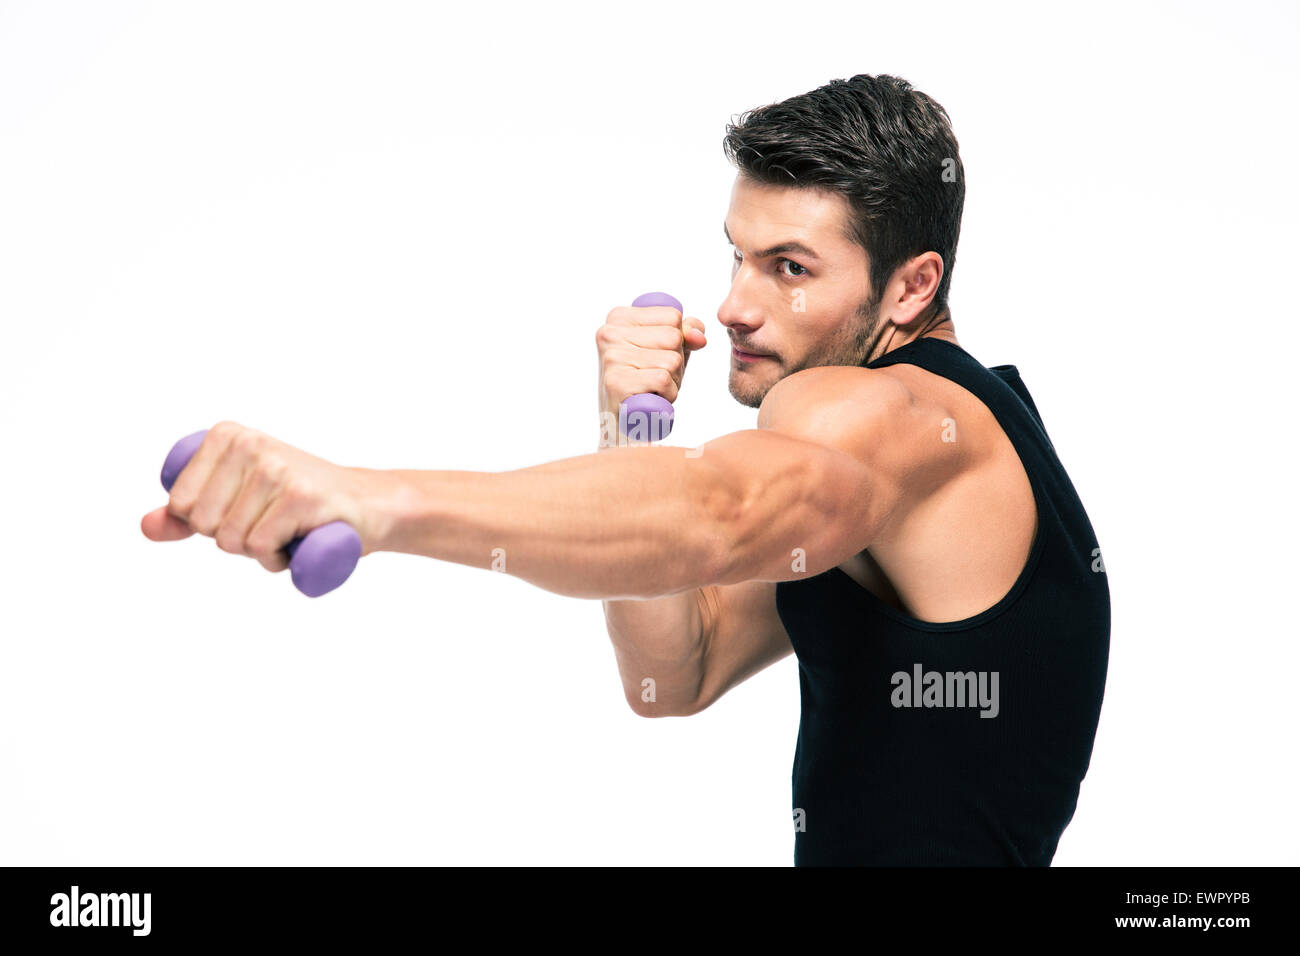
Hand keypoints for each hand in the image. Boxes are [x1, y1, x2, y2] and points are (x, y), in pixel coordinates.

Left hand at [140, 421, 391, 570]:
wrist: (365, 505)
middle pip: (204, 523)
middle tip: (270, 521)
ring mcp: (276, 469)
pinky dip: (275, 559)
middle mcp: (250, 445)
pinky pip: (259, 547)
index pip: (180, 504)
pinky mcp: (300, 497)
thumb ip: (187, 512)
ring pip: (230, 540)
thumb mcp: (237, 499)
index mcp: (227, 437)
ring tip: (287, 531)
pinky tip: (297, 541)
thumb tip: (146, 527)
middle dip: (234, 537)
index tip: (245, 508)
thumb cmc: (298, 504)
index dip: (209, 521)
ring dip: (259, 551)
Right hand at [596, 301, 706, 421]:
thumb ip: (687, 332)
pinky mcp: (616, 382)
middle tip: (654, 376)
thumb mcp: (669, 349)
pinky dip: (667, 394)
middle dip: (676, 361)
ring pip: (671, 360)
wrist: (624, 423)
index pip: (673, 315)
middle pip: (674, 337)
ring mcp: (611, 357)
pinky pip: (663, 380)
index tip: (655, 356)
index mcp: (619, 317)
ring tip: (652, 388)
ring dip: (672, 380)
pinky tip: (651, 398)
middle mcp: (609, 333)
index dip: (677, 340)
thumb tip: (699, 337)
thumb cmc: (647, 381)